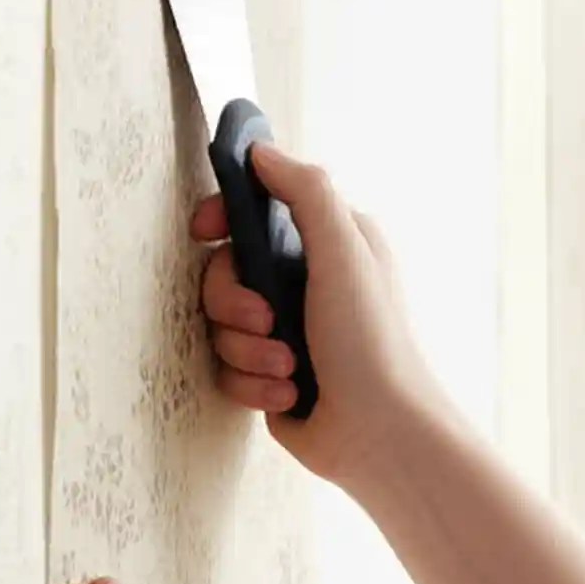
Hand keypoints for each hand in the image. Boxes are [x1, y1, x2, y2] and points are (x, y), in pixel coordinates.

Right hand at [191, 143, 454, 482]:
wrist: (379, 432)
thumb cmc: (371, 340)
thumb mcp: (345, 250)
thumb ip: (305, 191)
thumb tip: (260, 151)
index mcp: (327, 244)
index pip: (255, 211)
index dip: (222, 217)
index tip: (205, 230)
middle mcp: (304, 282)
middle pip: (224, 270)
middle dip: (234, 301)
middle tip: (266, 320)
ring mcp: (284, 330)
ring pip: (220, 325)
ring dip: (249, 350)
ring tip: (289, 367)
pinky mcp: (269, 374)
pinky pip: (227, 368)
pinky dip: (254, 383)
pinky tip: (290, 394)